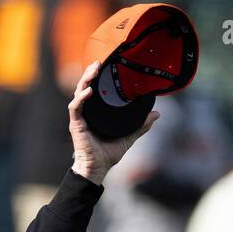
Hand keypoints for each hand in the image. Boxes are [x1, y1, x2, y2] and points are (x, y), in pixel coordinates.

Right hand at [68, 61, 158, 185]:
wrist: (98, 168)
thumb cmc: (109, 154)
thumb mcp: (129, 136)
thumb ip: (141, 125)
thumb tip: (157, 114)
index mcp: (98, 112)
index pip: (96, 89)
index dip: (99, 77)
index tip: (107, 65)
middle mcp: (88, 111)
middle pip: (85, 86)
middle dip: (90, 73)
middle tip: (99, 62)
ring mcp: (81, 117)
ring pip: (79, 92)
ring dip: (84, 80)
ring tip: (93, 71)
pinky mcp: (76, 124)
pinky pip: (75, 107)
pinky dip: (80, 98)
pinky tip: (88, 92)